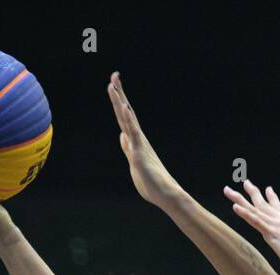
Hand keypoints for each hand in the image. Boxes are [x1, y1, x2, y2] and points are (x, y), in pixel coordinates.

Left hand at [107, 72, 180, 206]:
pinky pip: (133, 133)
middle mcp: (138, 138)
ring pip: (127, 118)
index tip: (114, 86)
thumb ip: (128, 148)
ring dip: (120, 101)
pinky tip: (124, 107)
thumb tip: (122, 136)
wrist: (165, 194)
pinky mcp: (139, 152)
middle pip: (125, 112)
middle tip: (114, 75)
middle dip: (119, 93)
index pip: (124, 117)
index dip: (119, 101)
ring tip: (113, 84)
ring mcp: (139, 144)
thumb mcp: (134, 161)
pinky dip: (129, 119)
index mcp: (135, 140)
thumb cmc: (152, 182)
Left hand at [225, 181, 279, 274]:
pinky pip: (255, 220)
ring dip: (239, 199)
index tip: (267, 189)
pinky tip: (235, 206)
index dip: (272, 197)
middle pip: (262, 203)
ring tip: (228, 191)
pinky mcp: (271, 233)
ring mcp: (276, 225)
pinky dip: (244, 213)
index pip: (278, 207)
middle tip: (244, 182)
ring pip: (254, 209)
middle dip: (252, 191)